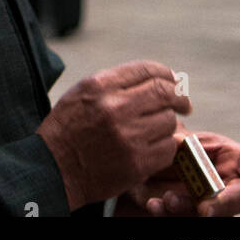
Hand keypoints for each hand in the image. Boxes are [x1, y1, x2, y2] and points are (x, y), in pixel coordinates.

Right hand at [37, 61, 192, 209]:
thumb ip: (115, 83)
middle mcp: (116, 107)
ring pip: (169, 122)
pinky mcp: (137, 164)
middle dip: (180, 97)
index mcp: (101, 86)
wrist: (54, 169)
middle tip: (184, 104)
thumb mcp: (83, 92)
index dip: (166, 73)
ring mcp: (128, 137)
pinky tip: (153, 147)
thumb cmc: (68, 128)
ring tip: (157, 130)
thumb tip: (154, 78)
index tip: (173, 81)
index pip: (146, 69)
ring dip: (168, 125)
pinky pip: (168, 149)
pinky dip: (165, 147)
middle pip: (165, 93)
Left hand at [117, 129, 239, 217]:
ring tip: (168, 200)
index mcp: (235, 159)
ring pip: (214, 215)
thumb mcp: (178, 138)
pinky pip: (185, 220)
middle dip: (225, 205)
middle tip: (205, 209)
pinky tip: (154, 205)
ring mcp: (213, 203)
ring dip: (190, 209)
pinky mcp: (190, 215)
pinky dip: (167, 213)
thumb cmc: (176, 145)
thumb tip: (178, 142)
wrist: (152, 159)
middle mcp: (229, 185)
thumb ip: (180, 140)